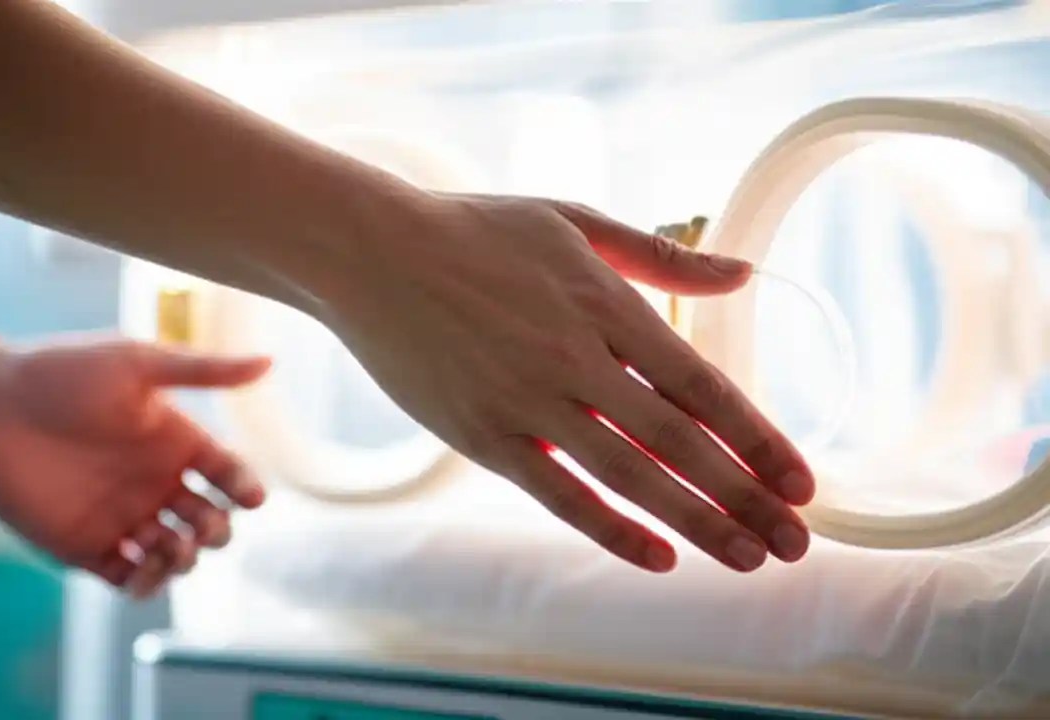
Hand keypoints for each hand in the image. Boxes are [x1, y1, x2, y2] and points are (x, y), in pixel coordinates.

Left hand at [0, 339, 269, 597]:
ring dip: (187, 559)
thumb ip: (203, 369)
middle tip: (201, 523)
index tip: (248, 495)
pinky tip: (143, 563)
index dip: (246, 488)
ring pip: (179, 556)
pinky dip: (148, 582)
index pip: (229, 474)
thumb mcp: (137, 363)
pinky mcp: (85, 547)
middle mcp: (154, 482)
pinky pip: (132, 578)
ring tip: (172, 546)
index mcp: (173, 440)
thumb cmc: (60, 372)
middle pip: (211, 522)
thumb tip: (270, 361)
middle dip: (218, 530)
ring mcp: (122, 517)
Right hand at [322, 193, 814, 572]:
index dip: (755, 436)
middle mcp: (574, 358)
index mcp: (604, 303)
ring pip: (629, 475)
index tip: (800, 480)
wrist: (372, 254)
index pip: (700, 383)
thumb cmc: (474, 230)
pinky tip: (658, 558)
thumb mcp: (573, 223)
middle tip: (794, 541)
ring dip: (695, 521)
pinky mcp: (484, 436)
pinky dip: (611, 529)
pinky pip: (558, 494)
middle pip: (677, 440)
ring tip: (747, 558)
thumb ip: (662, 256)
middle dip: (744, 495)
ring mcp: (527, 402)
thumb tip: (744, 274)